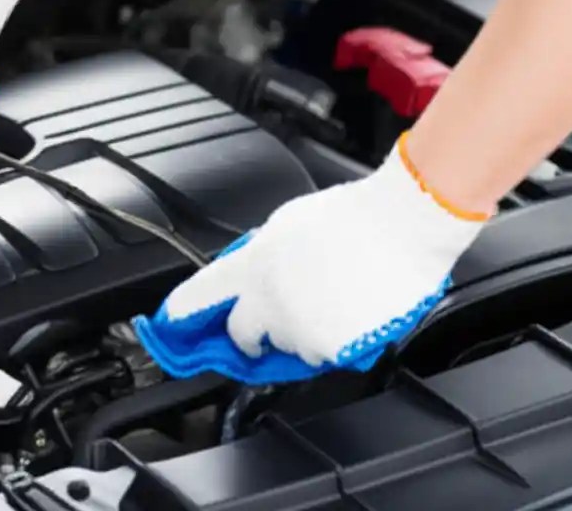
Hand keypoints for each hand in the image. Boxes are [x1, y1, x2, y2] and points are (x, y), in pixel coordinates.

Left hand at [136, 133, 486, 381]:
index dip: (180, 315)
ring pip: (287, 346)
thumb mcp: (287, 224)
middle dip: (253, 332)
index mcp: (252, 263)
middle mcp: (267, 299)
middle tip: (279, 317)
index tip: (166, 328)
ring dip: (302, 333)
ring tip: (335, 298)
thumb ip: (261, 256)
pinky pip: (322, 356)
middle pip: (241, 334)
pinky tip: (352, 313)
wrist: (405, 222)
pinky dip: (335, 345)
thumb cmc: (354, 216)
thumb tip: (250, 275)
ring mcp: (297, 326)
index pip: (199, 296)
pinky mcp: (328, 347)